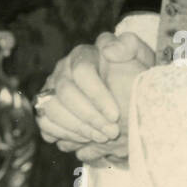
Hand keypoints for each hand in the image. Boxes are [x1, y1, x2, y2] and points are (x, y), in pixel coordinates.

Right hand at [38, 31, 155, 165]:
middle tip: (111, 132)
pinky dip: (63, 134)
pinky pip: (45, 123)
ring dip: (77, 128)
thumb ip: (130, 46)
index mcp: (84, 54)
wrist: (131, 102)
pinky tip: (85, 140)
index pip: (82, 70)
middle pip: (65, 92)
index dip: (97, 95)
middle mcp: (63, 70)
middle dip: (89, 116)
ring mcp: (52, 89)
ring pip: (51, 108)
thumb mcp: (142, 59)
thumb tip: (109, 50)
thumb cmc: (135, 78)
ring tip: (101, 137)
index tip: (115, 115)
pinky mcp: (47, 109)